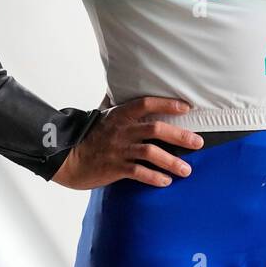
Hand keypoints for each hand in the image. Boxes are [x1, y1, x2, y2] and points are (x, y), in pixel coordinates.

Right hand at [51, 96, 203, 189]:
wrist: (67, 158)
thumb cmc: (88, 135)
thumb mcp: (101, 114)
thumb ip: (113, 101)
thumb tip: (117, 84)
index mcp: (120, 115)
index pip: (146, 104)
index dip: (167, 104)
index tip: (187, 107)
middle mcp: (121, 130)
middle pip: (155, 129)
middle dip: (180, 136)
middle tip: (198, 143)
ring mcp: (118, 149)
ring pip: (150, 152)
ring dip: (171, 161)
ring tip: (186, 170)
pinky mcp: (114, 168)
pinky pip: (138, 172)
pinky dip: (154, 177)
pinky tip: (165, 181)